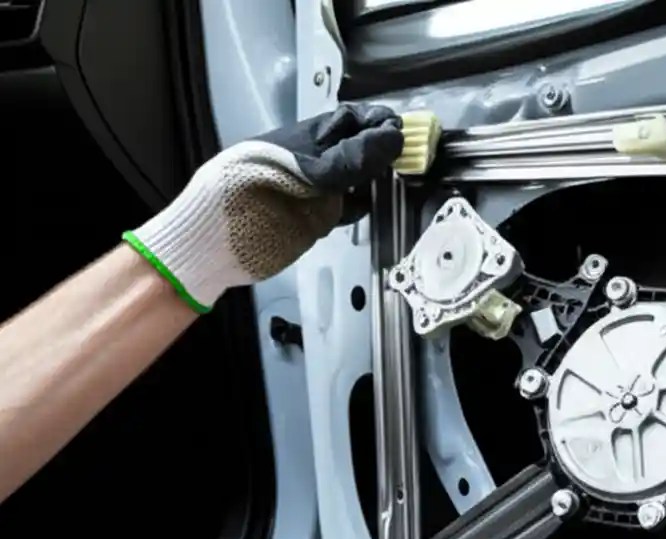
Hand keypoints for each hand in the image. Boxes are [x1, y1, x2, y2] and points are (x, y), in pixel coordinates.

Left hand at [123, 103, 403, 312]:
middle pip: (357, 148)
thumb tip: (392, 138)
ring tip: (396, 185)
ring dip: (375, 181)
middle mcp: (311, 160)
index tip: (406, 137)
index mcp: (307, 138)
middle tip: (409, 163)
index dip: (381, 125)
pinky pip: (342, 205)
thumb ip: (352, 160)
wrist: (210, 244)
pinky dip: (359, 205)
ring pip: (353, 178)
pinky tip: (369, 208)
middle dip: (383, 152)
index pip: (354, 120)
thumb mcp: (308, 175)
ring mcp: (310, 189)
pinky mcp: (309, 216)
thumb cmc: (250, 200)